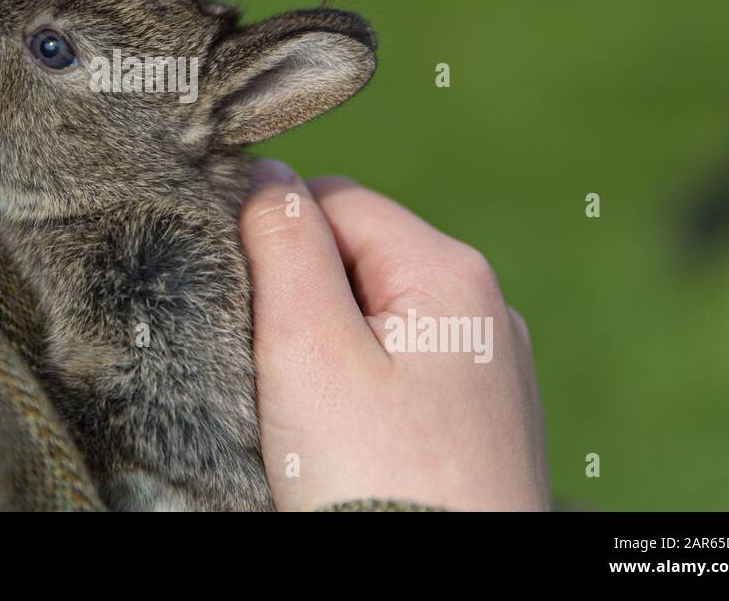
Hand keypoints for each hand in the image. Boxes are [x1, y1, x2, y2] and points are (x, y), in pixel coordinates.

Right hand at [242, 160, 549, 510]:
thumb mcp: (308, 348)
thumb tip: (265, 171)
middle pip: (357, 257)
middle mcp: (484, 308)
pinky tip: (342, 439)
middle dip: (300, 298)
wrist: (453, 593)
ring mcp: (488, 369)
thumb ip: (284, 245)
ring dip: (325, 347)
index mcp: (449, 271)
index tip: (240, 300)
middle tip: (272, 368)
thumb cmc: (375, 480)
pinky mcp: (479, 422)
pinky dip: (358, 389)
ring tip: (305, 414)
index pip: (335, 199)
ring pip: (375, 317)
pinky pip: (401, 371)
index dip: (274, 235)